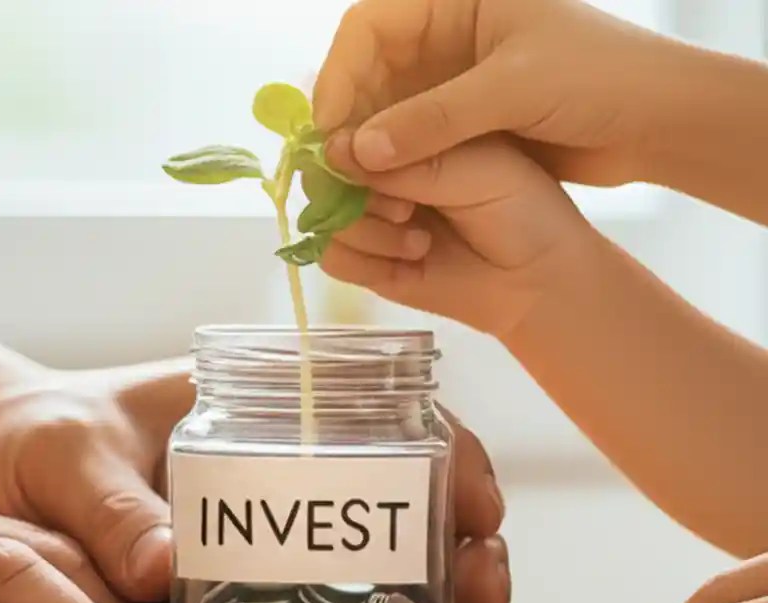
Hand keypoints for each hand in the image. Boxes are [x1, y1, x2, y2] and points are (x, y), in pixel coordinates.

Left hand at [0, 360, 510, 602]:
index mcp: (257, 407)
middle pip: (406, 499)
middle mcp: (280, 468)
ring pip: (381, 566)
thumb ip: (111, 506)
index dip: (452, 456)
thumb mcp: (69, 456)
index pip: (382, 414)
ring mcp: (269, 532)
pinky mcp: (245, 590)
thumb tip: (163, 567)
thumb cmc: (35, 436)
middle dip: (464, 552)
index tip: (479, 509)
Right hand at [312, 0, 678, 186]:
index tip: (330, 127)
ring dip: (367, 148)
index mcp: (455, 2)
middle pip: (366, 72)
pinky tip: (386, 195)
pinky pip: (409, 141)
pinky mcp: (463, 123)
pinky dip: (392, 166)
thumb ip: (433, 119)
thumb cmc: (600, 78)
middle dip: (348, 118)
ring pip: (382, 112)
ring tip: (358, 189)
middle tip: (336, 168)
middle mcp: (446, 38)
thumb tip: (358, 151)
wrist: (662, 122)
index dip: (339, 73)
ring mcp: (453, 82)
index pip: (367, 26)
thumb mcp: (512, 90)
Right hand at [319, 133, 600, 337]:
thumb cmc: (526, 210)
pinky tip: (411, 261)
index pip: (351, 107)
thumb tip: (333, 149)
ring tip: (418, 241)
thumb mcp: (479, 168)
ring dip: (365, 230)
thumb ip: (411, 157)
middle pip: (324, 165)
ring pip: (322, 213)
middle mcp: (385, 163)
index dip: (337, 124)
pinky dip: (362, 261)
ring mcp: (374, 210)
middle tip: (403, 207)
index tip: (343, 151)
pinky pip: (332, 255)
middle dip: (354, 190)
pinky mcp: (369, 256)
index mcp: (413, 124)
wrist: (542, 282)